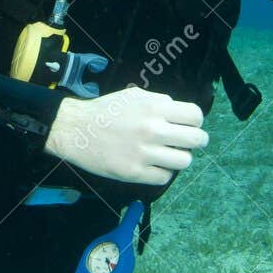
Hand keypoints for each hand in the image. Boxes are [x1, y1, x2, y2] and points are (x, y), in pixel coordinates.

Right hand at [44, 86, 207, 185]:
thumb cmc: (105, 111)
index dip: (195, 121)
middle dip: (196, 141)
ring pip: (184, 161)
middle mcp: (153, 130)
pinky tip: (153, 165)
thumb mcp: (134, 96)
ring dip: (179, 158)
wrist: (76, 130)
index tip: (189, 125)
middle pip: (196, 140)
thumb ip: (159, 102)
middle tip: (188, 143)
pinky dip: (162, 171)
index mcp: (154, 108)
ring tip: (168, 155)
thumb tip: (180, 114)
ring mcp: (144, 153)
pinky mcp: (135, 173)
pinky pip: (165, 176)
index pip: (195, 116)